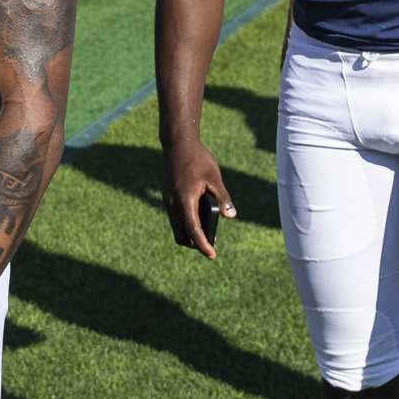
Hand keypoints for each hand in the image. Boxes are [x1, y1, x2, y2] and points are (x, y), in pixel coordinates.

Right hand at [161, 139, 234, 258]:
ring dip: (190, 232)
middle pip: (180, 235)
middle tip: (211, 244)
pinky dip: (185, 222)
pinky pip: (175, 216)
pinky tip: (198, 216)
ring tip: (208, 231)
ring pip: (176, 226)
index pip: (193, 231)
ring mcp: (168, 200)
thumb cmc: (197, 159)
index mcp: (184, 201)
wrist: (177, 143)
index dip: (203, 245)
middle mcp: (172, 203)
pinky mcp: (167, 195)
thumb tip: (231, 215)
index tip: (212, 255)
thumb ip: (222, 197)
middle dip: (194, 243)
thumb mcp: (214, 177)